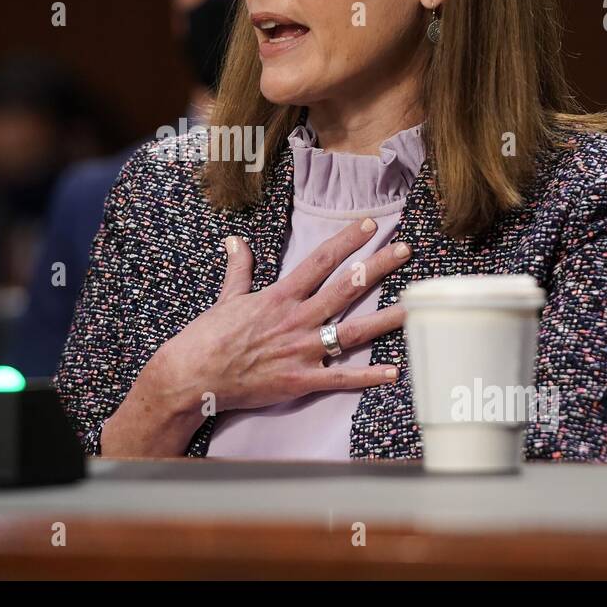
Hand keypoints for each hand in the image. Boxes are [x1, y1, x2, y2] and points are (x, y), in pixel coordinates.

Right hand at [151, 217, 410, 415]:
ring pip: (352, 332)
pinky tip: (394, 371)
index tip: (370, 225)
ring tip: (414, 307)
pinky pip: (341, 377)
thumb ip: (239, 269)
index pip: (320, 261)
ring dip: (385, 319)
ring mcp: (301, 351)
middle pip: (345, 288)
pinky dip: (368, 375)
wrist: (192, 376)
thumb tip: (234, 240)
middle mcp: (296, 319)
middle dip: (377, 267)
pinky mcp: (301, 380)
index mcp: (279, 297)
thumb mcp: (226, 298)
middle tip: (404, 251)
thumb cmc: (207, 338)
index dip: (347, 241)